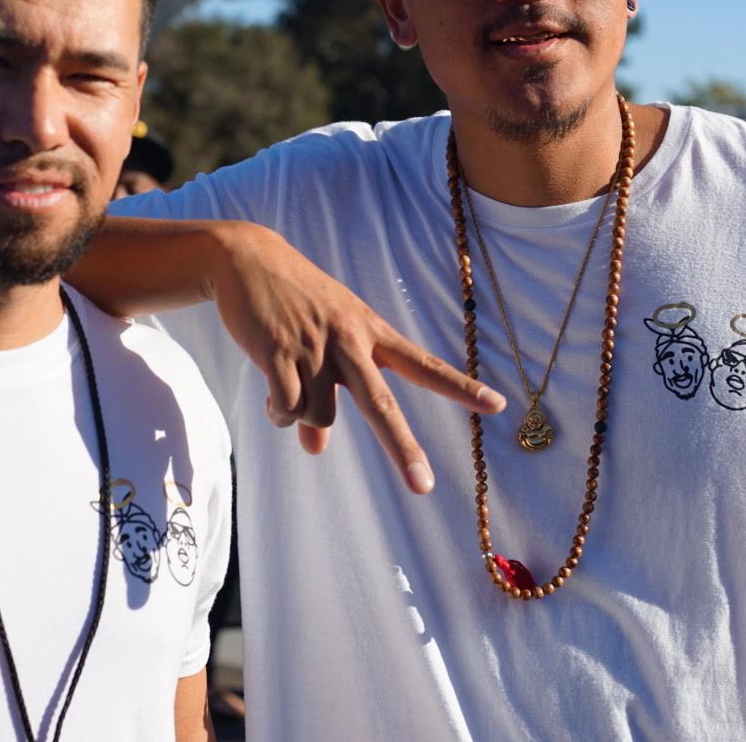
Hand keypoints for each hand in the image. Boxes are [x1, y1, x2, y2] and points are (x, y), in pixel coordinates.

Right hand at [207, 223, 504, 492]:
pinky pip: (286, 407)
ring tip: (287, 390)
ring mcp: (314, 346)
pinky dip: (279, 412)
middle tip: (423, 486)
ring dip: (300, 417)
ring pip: (319, 416)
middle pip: (381, 404)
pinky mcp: (277, 350)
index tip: (497, 405)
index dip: (461, 387)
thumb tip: (314, 446)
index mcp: (372, 332)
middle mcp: (350, 340)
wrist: (249, 258)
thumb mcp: (324, 342)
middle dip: (403, 448)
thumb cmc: (297, 303)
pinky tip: (271, 397)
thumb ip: (328, 396)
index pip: (424, 365)